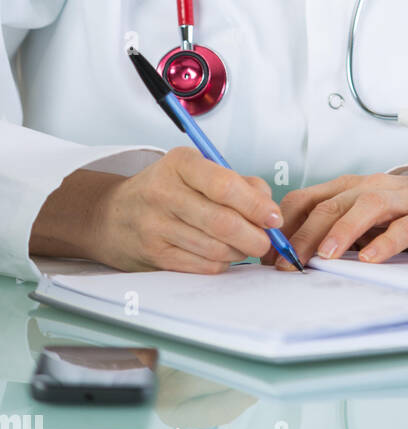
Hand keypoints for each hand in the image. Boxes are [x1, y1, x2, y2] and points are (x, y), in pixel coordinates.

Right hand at [81, 148, 282, 272]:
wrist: (113, 214)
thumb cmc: (166, 189)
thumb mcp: (196, 170)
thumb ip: (237, 182)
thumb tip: (268, 206)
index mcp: (180, 163)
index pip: (225, 185)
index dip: (255, 205)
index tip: (273, 217)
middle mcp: (164, 193)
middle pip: (222, 222)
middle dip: (255, 236)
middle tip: (267, 240)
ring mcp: (156, 226)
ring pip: (215, 248)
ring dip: (240, 251)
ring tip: (245, 245)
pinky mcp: (154, 255)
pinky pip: (202, 266)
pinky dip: (222, 263)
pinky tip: (224, 254)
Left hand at [262, 172, 407, 269]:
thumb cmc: (401, 213)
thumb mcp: (360, 217)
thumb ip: (331, 230)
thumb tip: (288, 257)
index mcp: (348, 188)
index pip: (306, 198)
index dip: (284, 224)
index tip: (268, 253)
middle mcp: (369, 188)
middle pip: (330, 205)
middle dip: (304, 234)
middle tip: (288, 263)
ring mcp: (398, 200)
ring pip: (365, 208)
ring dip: (341, 231)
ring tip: (325, 256)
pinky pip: (403, 228)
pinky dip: (385, 243)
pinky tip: (371, 259)